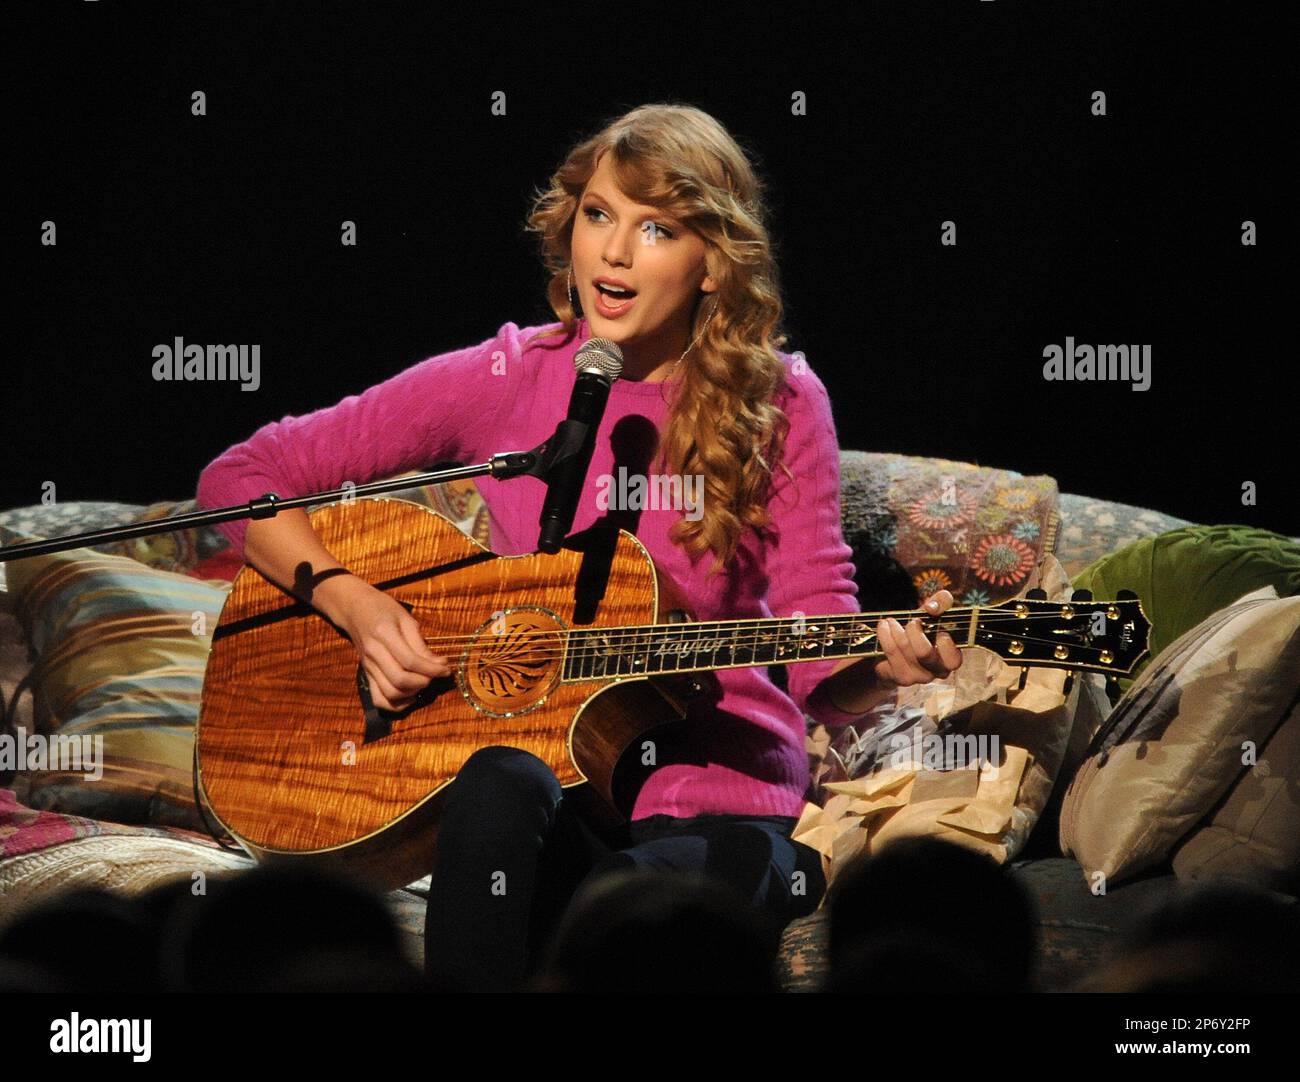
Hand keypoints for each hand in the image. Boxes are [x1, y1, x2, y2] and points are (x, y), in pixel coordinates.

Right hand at [326, 578, 450, 710]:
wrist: (356, 609)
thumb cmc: (383, 610)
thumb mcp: (406, 619)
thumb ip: (420, 644)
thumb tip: (439, 664)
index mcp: (384, 634)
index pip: (410, 661)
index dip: (432, 669)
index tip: (446, 669)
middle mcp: (373, 653)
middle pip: (399, 680)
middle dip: (424, 681)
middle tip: (436, 674)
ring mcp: (368, 667)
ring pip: (390, 693)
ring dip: (412, 692)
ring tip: (424, 682)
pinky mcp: (367, 675)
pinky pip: (379, 699)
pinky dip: (396, 704)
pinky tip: (410, 695)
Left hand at [873, 589, 962, 689]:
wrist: (894, 651)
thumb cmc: (920, 631)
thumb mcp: (933, 614)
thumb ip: (941, 602)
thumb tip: (933, 607)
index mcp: (951, 658)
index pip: (954, 659)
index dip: (944, 641)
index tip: (933, 626)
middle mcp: (938, 671)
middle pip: (924, 653)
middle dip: (913, 630)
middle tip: (911, 621)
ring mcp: (919, 677)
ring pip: (905, 649)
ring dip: (895, 629)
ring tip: (890, 621)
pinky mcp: (901, 677)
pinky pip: (891, 652)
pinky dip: (885, 635)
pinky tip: (883, 627)